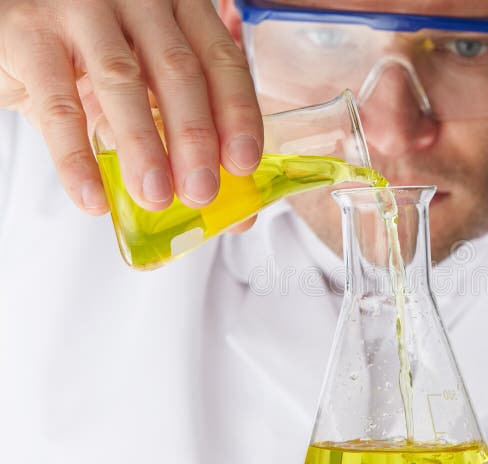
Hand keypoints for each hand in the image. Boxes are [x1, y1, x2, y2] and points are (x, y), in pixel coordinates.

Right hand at [0, 0, 262, 227]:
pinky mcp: (27, 32)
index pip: (221, 59)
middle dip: (196, 137)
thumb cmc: (82, 50)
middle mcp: (136, 0)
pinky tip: (91, 195)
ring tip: (156, 196)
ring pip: (123, 82)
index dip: (237, 113)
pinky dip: (75, 157)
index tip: (243, 162)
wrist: (9, 20)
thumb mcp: (135, 77)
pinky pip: (57, 104)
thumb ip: (166, 127)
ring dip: (144, 146)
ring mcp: (81, 9)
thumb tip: (212, 199)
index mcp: (176, 7)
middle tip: (202, 190)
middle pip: (179, 70)